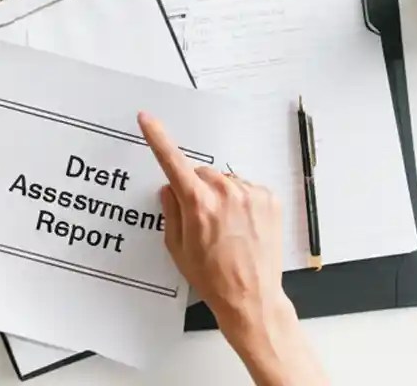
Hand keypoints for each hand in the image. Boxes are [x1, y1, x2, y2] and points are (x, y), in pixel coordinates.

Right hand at [139, 112, 327, 385]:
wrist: (251, 298)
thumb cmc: (212, 278)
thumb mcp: (177, 247)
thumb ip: (171, 210)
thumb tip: (170, 188)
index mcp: (198, 204)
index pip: (172, 162)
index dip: (157, 137)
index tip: (147, 119)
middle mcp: (225, 193)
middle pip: (202, 173)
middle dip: (197, 189)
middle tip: (202, 220)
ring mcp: (251, 194)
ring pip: (225, 180)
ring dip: (221, 195)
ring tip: (226, 228)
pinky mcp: (269, 198)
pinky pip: (246, 188)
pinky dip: (242, 201)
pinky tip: (242, 226)